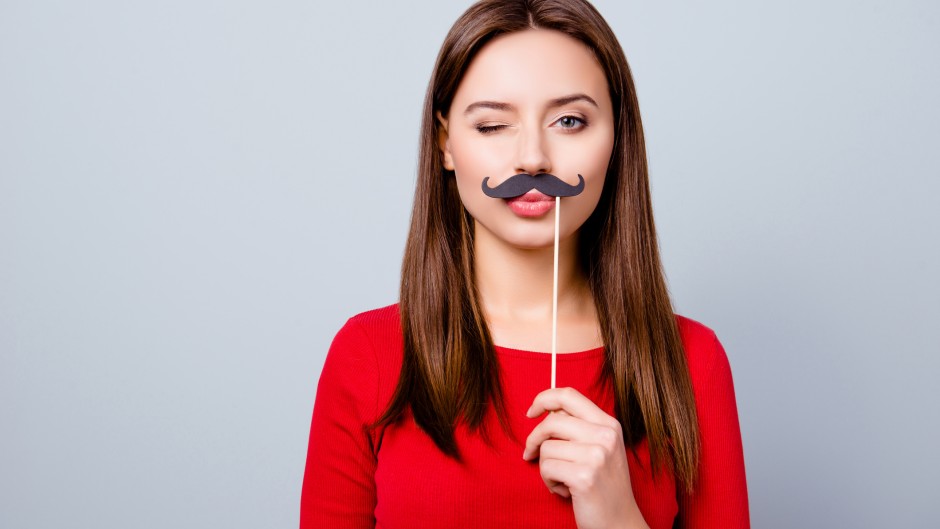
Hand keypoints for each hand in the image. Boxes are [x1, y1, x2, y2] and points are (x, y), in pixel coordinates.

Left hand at [523, 387, 649, 528]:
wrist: (620, 523)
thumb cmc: (604, 485)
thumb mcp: (601, 448)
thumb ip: (579, 427)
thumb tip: (546, 410)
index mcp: (609, 424)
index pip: (569, 395)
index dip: (544, 399)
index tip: (531, 412)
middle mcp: (605, 436)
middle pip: (552, 421)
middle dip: (535, 438)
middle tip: (530, 453)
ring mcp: (597, 456)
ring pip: (546, 447)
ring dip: (545, 466)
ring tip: (561, 479)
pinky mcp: (584, 477)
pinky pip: (546, 468)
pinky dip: (548, 481)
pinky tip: (563, 490)